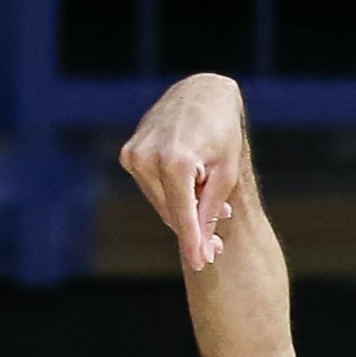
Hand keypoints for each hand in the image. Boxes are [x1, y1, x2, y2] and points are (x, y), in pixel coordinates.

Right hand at [119, 74, 249, 272]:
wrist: (201, 92)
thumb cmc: (221, 130)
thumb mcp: (227, 170)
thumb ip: (211, 209)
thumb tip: (202, 246)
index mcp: (176, 160)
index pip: (183, 214)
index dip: (193, 242)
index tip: (202, 264)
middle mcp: (149, 157)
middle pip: (171, 211)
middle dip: (192, 227)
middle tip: (215, 243)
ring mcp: (134, 155)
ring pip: (159, 201)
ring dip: (182, 206)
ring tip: (205, 192)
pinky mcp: (128, 154)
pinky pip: (151, 187)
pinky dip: (169, 191)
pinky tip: (189, 179)